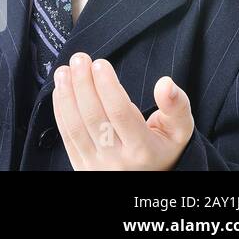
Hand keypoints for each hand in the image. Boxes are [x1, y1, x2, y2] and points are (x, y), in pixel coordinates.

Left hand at [52, 52, 193, 169]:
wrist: (147, 180)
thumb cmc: (162, 150)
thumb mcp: (179, 131)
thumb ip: (176, 106)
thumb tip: (165, 83)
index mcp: (143, 150)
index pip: (120, 113)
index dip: (108, 86)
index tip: (100, 63)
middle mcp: (118, 160)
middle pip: (94, 117)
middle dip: (83, 84)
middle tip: (80, 59)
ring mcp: (96, 165)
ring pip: (76, 126)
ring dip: (66, 95)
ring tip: (64, 71)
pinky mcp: (80, 165)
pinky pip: (66, 136)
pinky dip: (60, 110)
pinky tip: (60, 90)